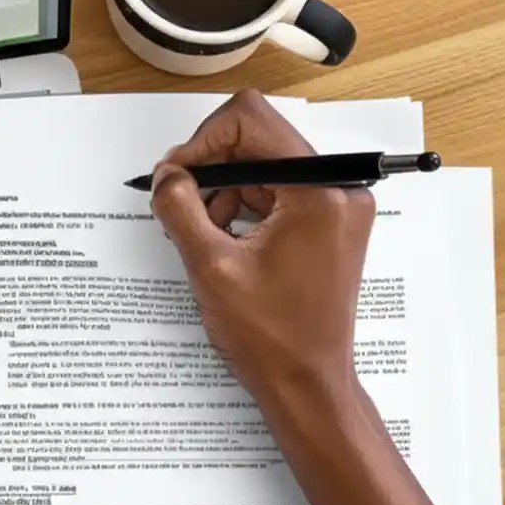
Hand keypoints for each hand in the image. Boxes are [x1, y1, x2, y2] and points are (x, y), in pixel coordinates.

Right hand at [150, 90, 376, 402]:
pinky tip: (223, 240)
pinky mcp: (327, 224)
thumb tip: (167, 175)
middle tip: (179, 199)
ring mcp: (336, 207)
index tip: (178, 172)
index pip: (253, 121)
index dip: (204, 140)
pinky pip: (276, 192)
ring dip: (224, 189)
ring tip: (202, 232)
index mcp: (318, 193)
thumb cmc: (273, 338)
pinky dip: (242, 206)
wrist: (306, 383)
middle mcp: (337, 191)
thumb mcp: (210, 266)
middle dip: (211, 166)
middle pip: (259, 139)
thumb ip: (181, 209)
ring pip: (264, 166)